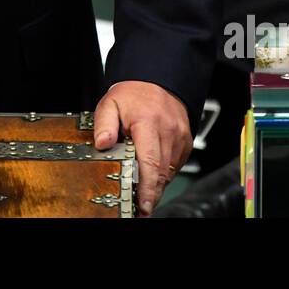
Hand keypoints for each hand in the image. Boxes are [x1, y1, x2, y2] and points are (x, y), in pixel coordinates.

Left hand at [93, 80, 191, 216]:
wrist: (156, 80)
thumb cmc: (133, 94)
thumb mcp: (110, 103)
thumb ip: (103, 124)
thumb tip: (102, 144)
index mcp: (148, 122)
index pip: (150, 161)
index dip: (147, 187)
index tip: (143, 204)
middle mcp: (168, 131)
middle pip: (161, 172)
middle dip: (152, 194)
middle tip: (141, 209)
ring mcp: (180, 137)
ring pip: (169, 171)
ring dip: (157, 184)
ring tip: (144, 195)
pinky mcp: (185, 141)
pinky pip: (175, 164)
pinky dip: (164, 173)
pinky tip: (153, 174)